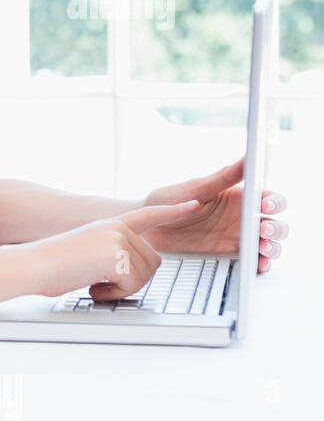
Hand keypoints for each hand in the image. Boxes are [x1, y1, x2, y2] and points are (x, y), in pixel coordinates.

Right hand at [26, 201, 204, 298]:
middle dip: (132, 280)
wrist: (32, 265)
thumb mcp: (87, 252)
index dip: (173, 212)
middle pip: (152, 262)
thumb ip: (113, 253)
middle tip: (100, 282)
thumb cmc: (51, 265)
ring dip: (121, 289)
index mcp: (111, 224)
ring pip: (144, 276)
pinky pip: (131, 286)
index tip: (194, 204)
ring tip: (92, 283)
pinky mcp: (116, 256)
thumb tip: (132, 269)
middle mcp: (118, 228)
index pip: (148, 215)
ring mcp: (119, 240)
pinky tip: (91, 287)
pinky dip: (112, 294)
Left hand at [142, 157, 287, 273]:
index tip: (265, 206)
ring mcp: (237, 237)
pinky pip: (252, 261)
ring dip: (273, 246)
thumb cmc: (166, 202)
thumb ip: (223, 177)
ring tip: (262, 249)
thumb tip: (248, 156)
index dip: (274, 202)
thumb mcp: (195, 189)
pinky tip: (258, 264)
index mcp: (238, 197)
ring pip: (268, 243)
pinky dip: (260, 263)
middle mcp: (242, 217)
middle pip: (274, 222)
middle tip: (263, 231)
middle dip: (276, 227)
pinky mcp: (228, 254)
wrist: (144, 227)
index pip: (268, 198)